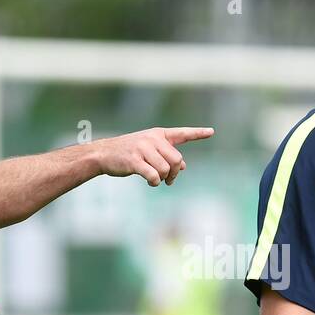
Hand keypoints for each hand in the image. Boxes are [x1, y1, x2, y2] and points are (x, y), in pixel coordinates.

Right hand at [93, 126, 213, 186]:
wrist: (103, 154)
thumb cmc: (128, 153)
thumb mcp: (149, 150)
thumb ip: (166, 155)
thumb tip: (184, 166)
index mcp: (158, 134)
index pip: (182, 133)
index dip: (197, 133)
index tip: (211, 132)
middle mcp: (152, 139)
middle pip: (176, 160)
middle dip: (174, 173)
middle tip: (169, 180)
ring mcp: (143, 148)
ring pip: (165, 169)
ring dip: (162, 178)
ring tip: (155, 179)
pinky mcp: (134, 160)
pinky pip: (153, 176)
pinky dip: (154, 182)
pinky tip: (151, 182)